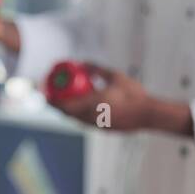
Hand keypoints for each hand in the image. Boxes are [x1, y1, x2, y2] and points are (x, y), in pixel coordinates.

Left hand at [49, 63, 194, 135]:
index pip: (65, 105)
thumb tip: (84, 63)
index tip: (44, 94)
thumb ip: (98, 69)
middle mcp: (92, 117)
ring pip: (76, 120)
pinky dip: (81, 115)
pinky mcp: (104, 130)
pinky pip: (87, 122)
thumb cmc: (134, 94)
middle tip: (51, 97)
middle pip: (67, 114)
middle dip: (58, 106)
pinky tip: (82, 108)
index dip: (52, 101)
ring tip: (64, 102)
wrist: (150, 115)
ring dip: (69, 111)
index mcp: (93, 104)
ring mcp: (97, 125)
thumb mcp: (116, 76)